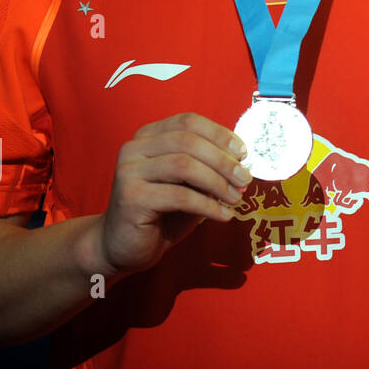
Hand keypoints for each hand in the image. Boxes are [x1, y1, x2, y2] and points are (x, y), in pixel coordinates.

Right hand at [85, 112, 250, 277]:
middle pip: (188, 142)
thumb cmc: (162, 212)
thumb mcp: (189, 183)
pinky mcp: (130, 198)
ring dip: (217, 183)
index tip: (243, 153)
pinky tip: (224, 216)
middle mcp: (134, 148)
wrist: (123, 246)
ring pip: (184, 166)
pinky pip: (179, 196)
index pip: (188, 122)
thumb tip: (243, 161)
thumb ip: (209, 167)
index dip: (220, 134)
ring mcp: (128, 171)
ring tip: (236, 199)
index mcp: (149, 136)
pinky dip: (208, 205)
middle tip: (245, 179)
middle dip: (223, 161)